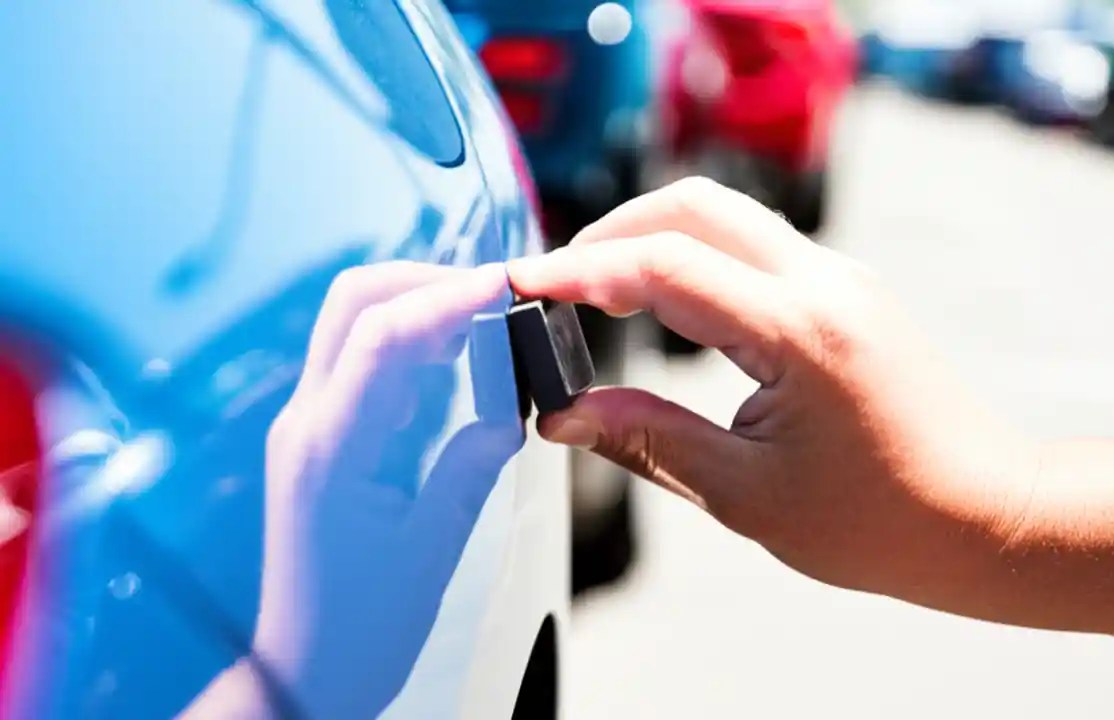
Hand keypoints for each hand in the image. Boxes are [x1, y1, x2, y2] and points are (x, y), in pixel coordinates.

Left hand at [249, 262, 521, 718]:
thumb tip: (515, 404)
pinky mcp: (321, 435)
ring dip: (421, 304)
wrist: (305, 670)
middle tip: (498, 292)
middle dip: (428, 279)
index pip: (383, 334)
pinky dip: (411, 339)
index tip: (507, 283)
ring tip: (488, 317)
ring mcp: (307, 424)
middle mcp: (306, 422)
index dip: (449, 295)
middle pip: (354, 302)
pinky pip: (360, 359)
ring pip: (355, 322)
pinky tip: (457, 355)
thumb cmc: (363, 625)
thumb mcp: (433, 547)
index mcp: (328, 447)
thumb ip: (472, 463)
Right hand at [508, 178, 1038, 613]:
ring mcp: (841, 279)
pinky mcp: (846, 291)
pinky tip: (662, 299)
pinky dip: (694, 254)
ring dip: (653, 236)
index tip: (520, 283)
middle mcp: (825, 284)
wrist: (984, 518)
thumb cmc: (878, 523)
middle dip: (611, 233)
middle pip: (694, 205)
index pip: (664, 266)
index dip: (579, 271)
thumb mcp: (745, 495)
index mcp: (800, 333)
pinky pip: (755, 244)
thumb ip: (647, 438)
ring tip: (595, 291)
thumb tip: (564, 412)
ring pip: (726, 214)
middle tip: (554, 285)